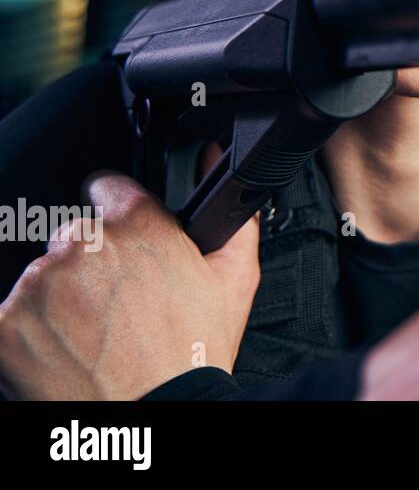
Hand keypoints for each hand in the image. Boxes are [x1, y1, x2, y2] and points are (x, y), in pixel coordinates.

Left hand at [0, 172, 259, 399]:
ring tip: (95, 335)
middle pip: (77, 237)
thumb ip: (233, 215)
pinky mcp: (5, 323)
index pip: (109, 188)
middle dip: (94, 264)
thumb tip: (221, 164)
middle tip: (119, 305)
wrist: (151, 416)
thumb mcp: (235, 280)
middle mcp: (83, 245)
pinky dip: (34, 332)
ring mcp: (39, 285)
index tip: (126, 240)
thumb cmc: (191, 357)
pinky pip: (14, 314)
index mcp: (137, 226)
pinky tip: (68, 351)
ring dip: (62, 298)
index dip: (121, 214)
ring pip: (44, 276)